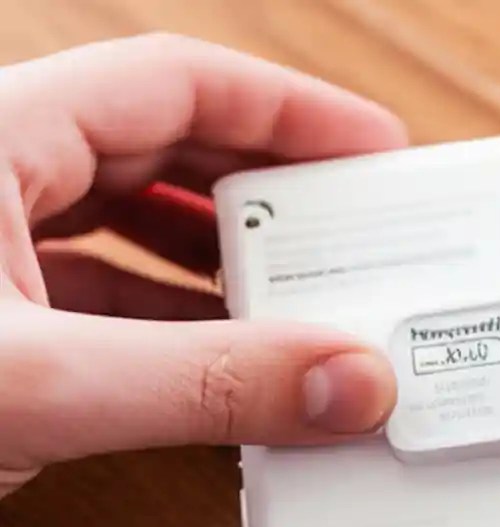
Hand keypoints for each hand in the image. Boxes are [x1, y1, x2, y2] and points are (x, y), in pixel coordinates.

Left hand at [0, 35, 405, 496]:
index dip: (289, 110)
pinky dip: (176, 323)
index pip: (177, 82)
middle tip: (355, 230)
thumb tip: (344, 380)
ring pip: (134, 224)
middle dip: (269, 192)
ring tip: (303, 296)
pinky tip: (225, 360)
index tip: (373, 150)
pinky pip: (106, 293)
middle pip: (166, 148)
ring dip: (225, 264)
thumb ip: (203, 383)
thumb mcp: (38, 381)